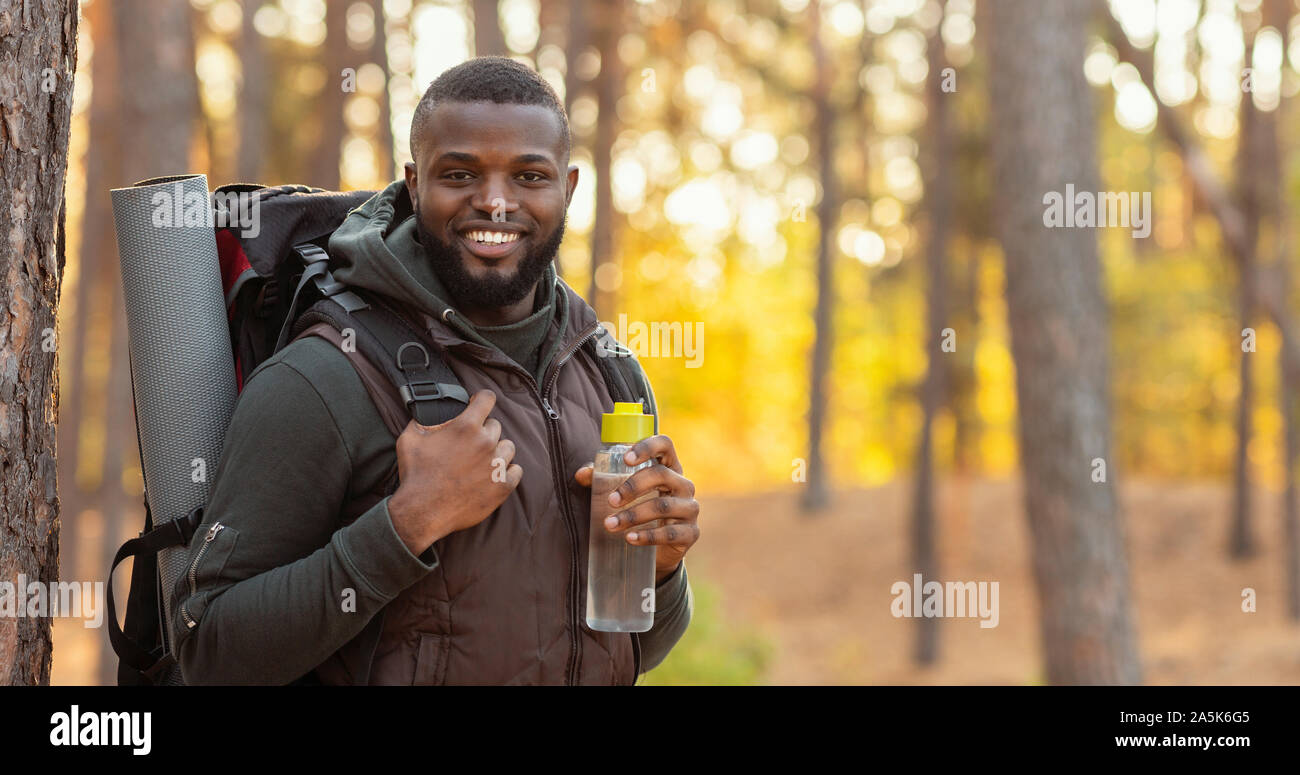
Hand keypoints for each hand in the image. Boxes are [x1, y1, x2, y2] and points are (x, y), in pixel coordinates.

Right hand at [387, 389, 521, 555]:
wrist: (422, 512)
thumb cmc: (415, 476)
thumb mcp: (410, 438)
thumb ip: (424, 419)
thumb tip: (429, 411)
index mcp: (466, 427)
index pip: (487, 398)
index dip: (481, 398)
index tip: (478, 403)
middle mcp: (486, 443)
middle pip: (495, 425)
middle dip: (483, 431)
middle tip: (469, 444)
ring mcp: (497, 465)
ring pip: (508, 447)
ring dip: (496, 451)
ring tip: (481, 461)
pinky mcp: (503, 486)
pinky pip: (517, 470)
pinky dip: (508, 471)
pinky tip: (494, 474)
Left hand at [573, 434, 698, 583]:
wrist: (660, 550)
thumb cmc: (641, 511)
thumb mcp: (625, 493)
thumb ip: (603, 480)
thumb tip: (581, 474)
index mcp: (669, 467)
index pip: (665, 444)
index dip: (646, 447)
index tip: (626, 459)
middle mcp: (684, 484)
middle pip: (661, 475)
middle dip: (632, 487)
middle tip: (611, 501)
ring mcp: (690, 508)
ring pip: (663, 506)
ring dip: (633, 515)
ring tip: (610, 525)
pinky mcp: (691, 533)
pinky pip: (670, 533)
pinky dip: (647, 536)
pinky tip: (630, 539)